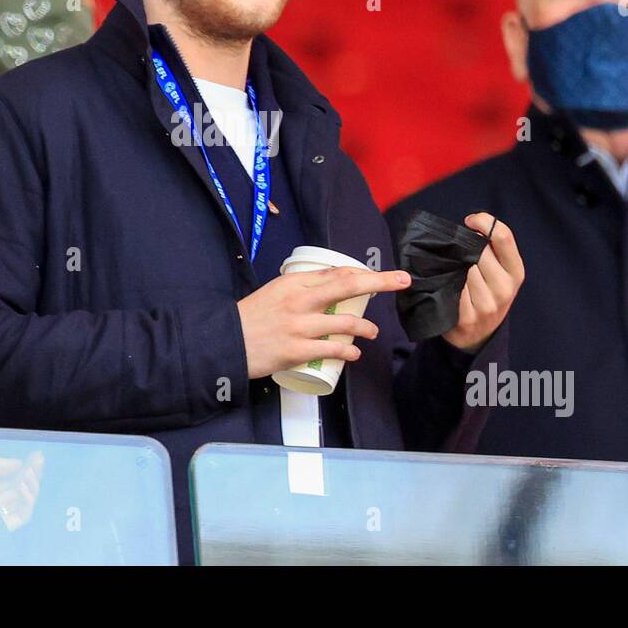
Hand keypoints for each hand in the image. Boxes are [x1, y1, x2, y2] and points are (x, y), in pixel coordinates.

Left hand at [0, 452, 44, 532]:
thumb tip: (19, 463)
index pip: (12, 480)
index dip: (25, 468)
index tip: (36, 456)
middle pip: (21, 488)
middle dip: (31, 473)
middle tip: (39, 460)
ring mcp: (0, 515)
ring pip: (25, 500)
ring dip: (31, 483)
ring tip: (30, 470)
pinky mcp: (5, 526)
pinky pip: (24, 515)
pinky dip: (28, 499)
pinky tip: (23, 485)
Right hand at [238, 267, 410, 378]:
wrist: (225, 342)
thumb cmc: (251, 318)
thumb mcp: (274, 293)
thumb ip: (301, 290)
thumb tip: (331, 286)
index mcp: (293, 284)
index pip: (336, 273)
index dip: (363, 273)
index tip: (381, 276)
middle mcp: (299, 301)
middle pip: (347, 286)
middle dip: (380, 282)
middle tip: (402, 280)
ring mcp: (298, 326)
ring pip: (345, 322)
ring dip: (365, 327)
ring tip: (372, 332)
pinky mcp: (296, 351)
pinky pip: (331, 350)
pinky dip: (348, 352)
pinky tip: (353, 354)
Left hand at [444, 212, 524, 351]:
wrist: (478, 335)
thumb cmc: (486, 294)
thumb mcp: (500, 273)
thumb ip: (493, 249)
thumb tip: (472, 225)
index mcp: (516, 272)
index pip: (503, 236)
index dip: (484, 221)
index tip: (469, 221)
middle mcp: (505, 289)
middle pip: (479, 250)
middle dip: (465, 247)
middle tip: (457, 252)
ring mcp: (487, 305)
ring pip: (464, 268)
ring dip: (453, 264)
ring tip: (451, 269)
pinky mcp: (468, 318)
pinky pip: (453, 288)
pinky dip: (446, 282)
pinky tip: (445, 283)